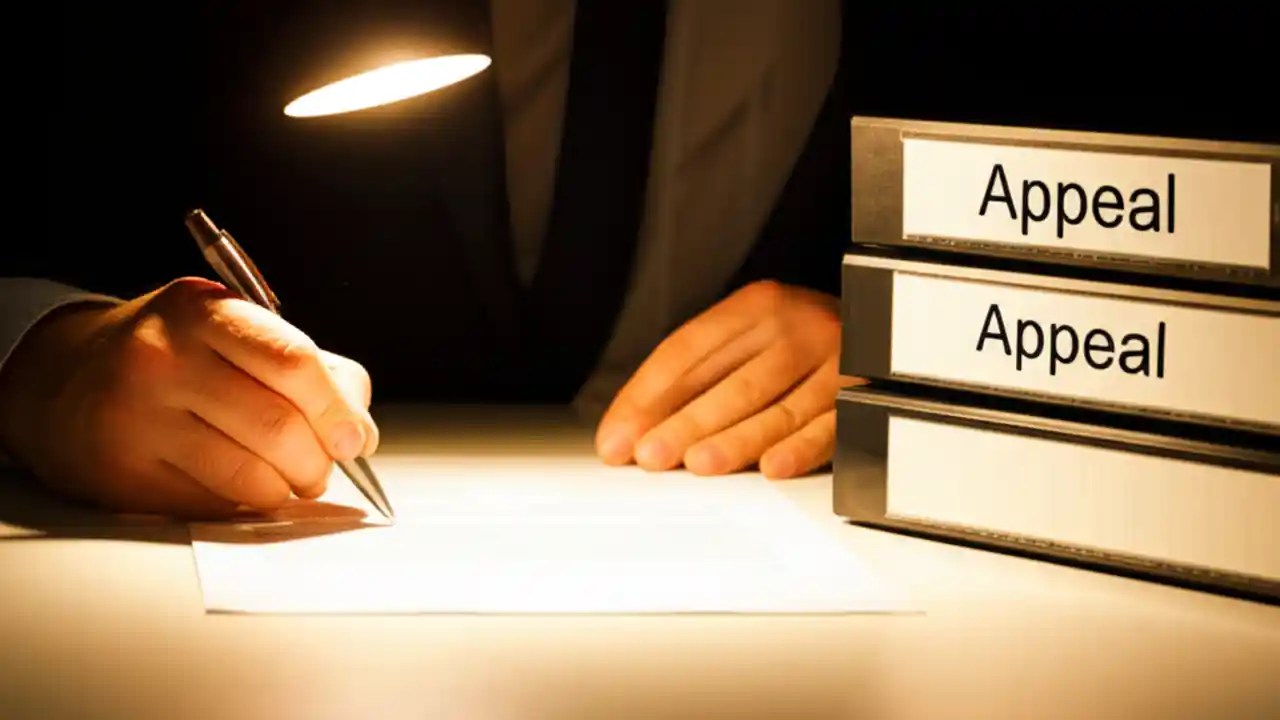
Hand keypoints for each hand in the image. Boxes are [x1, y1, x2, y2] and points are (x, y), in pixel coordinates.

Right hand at [0, 277, 378, 517]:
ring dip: (289, 488)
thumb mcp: (237, 332)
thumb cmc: (179, 358)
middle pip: (278, 427)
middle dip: (320, 459)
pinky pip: (217, 504)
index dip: (336, 408)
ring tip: (290, 478)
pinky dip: (246, 503)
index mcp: (201, 312)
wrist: (68, 383)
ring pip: (251, 477)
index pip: (293, 362)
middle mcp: (162, 360)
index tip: (356, 436)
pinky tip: (238, 483)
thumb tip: (358, 427)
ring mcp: (137, 421)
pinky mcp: (125, 478)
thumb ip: (311, 369)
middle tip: (324, 465)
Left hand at [595, 280, 843, 478]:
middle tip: (649, 455)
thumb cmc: (803, 345)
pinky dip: (801, 449)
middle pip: (730, 382)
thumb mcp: (752, 338)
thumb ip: (696, 375)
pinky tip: (773, 467)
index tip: (617, 437)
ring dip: (734, 440)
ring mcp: (836, 362)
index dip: (647, 397)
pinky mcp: (866, 396)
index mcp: (757, 306)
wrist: (895, 327)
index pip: (687, 351)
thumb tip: (629, 430)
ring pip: (777, 408)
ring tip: (697, 463)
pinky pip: (831, 427)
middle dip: (684, 423)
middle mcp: (798, 327)